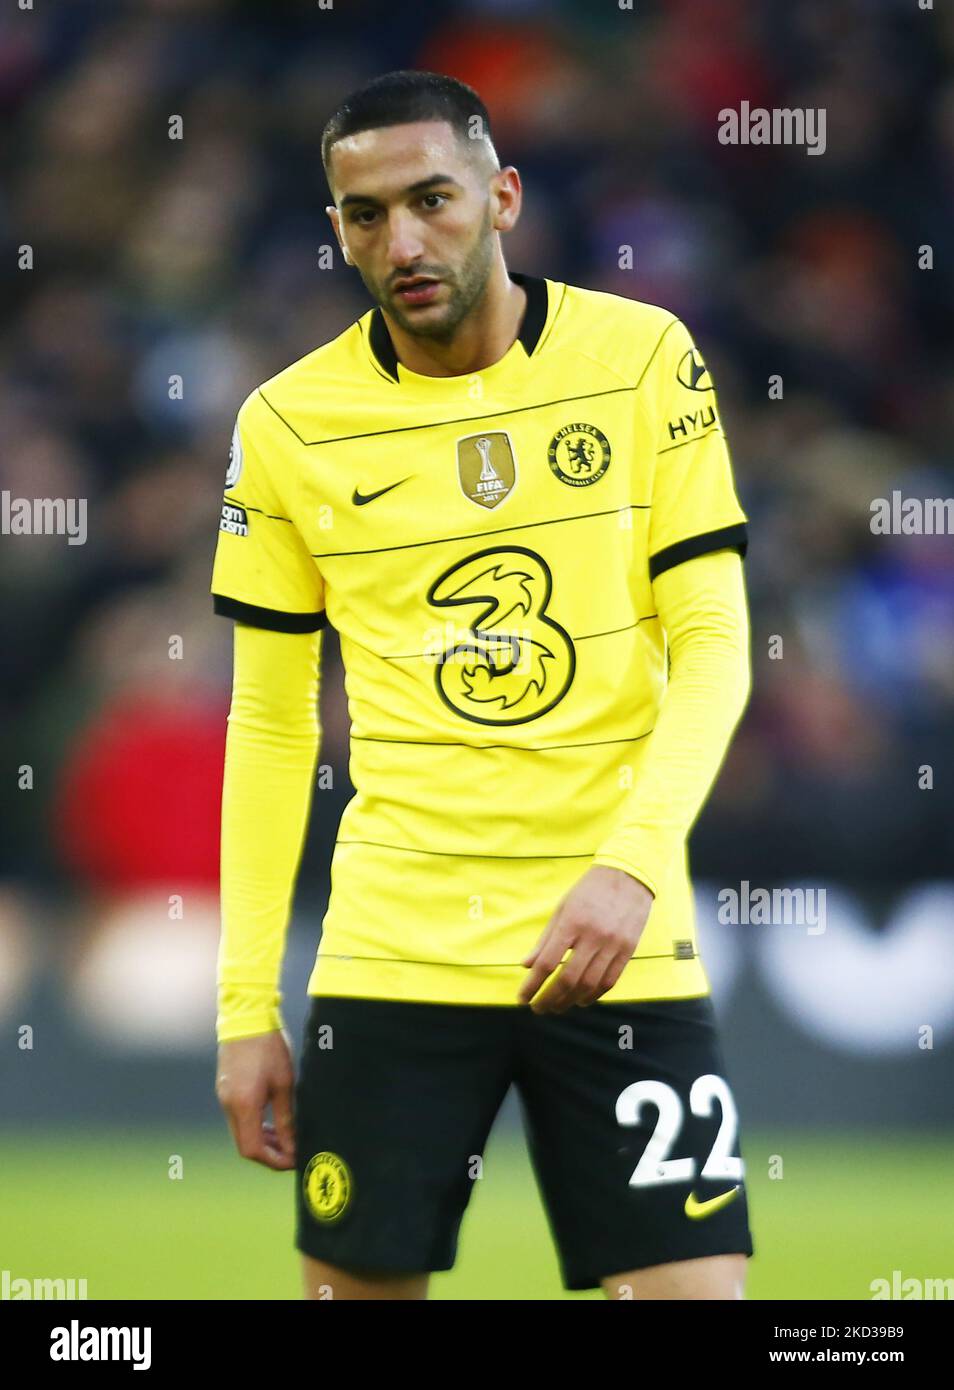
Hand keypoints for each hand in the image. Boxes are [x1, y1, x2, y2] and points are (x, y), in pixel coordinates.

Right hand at [216, 1029, 296, 1169]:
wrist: (246, 1016)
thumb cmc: (269, 1047)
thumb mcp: (284, 1083)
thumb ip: (286, 1118)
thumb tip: (292, 1145)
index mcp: (243, 1106)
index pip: (253, 1150)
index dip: (274, 1160)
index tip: (293, 1159)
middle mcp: (228, 1105)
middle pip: (244, 1145)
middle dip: (268, 1153)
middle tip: (291, 1152)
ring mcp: (224, 1096)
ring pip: (240, 1132)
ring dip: (261, 1140)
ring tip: (284, 1138)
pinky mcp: (225, 1088)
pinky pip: (237, 1117)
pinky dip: (253, 1125)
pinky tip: (270, 1120)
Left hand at [518, 866, 653, 1012]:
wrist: (628, 876)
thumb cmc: (589, 891)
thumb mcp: (562, 909)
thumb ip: (545, 939)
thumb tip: (526, 965)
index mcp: (571, 922)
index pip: (547, 963)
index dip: (532, 984)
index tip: (522, 998)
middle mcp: (593, 936)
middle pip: (567, 979)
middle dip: (549, 999)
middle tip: (538, 1008)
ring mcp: (613, 944)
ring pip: (589, 985)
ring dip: (569, 1001)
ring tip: (557, 1006)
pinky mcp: (628, 950)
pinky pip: (609, 981)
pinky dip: (593, 995)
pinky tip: (581, 1000)